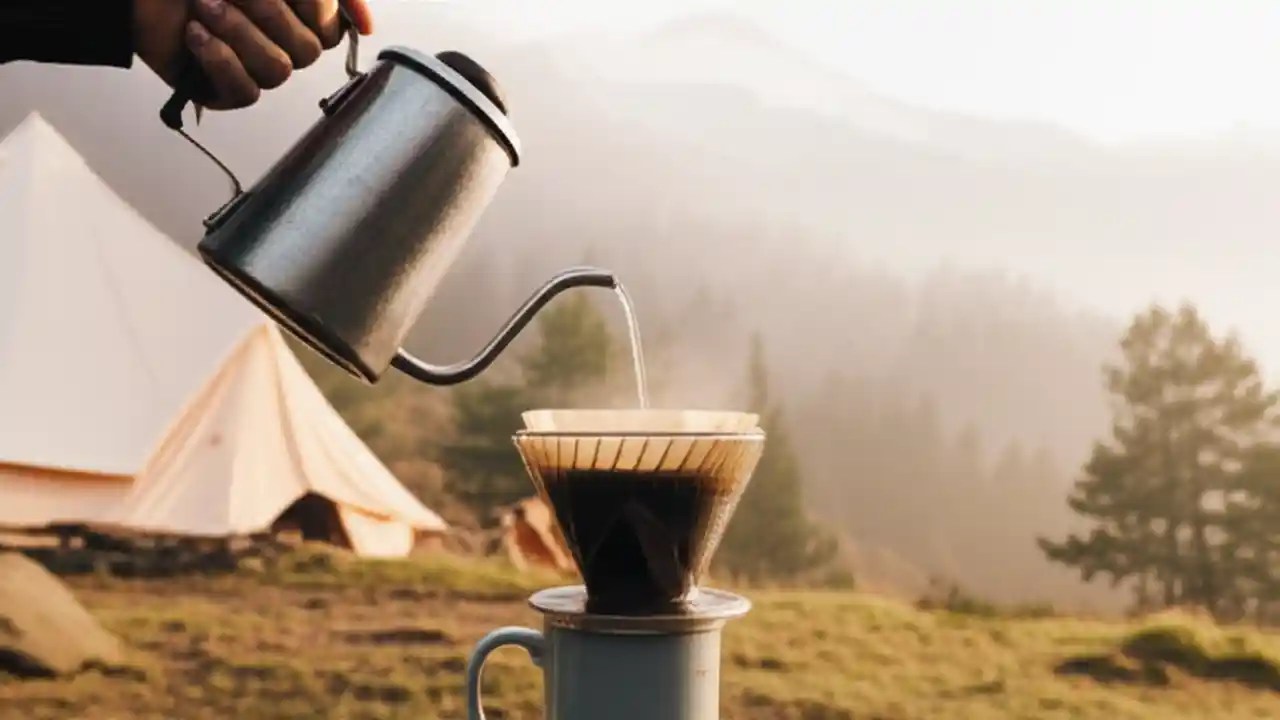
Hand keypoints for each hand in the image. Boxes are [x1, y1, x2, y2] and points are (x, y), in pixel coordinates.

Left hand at [133, 0, 373, 110]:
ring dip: (238, 33)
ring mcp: (255, 71)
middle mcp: (284, 46)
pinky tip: (195, 35)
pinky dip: (219, 60)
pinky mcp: (224, 91)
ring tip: (203, 5)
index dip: (313, 8)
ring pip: (278, 71)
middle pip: (307, 51)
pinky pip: (244, 92)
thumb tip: (363, 25)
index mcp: (301, 17)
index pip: (333, 29)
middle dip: (266, 13)